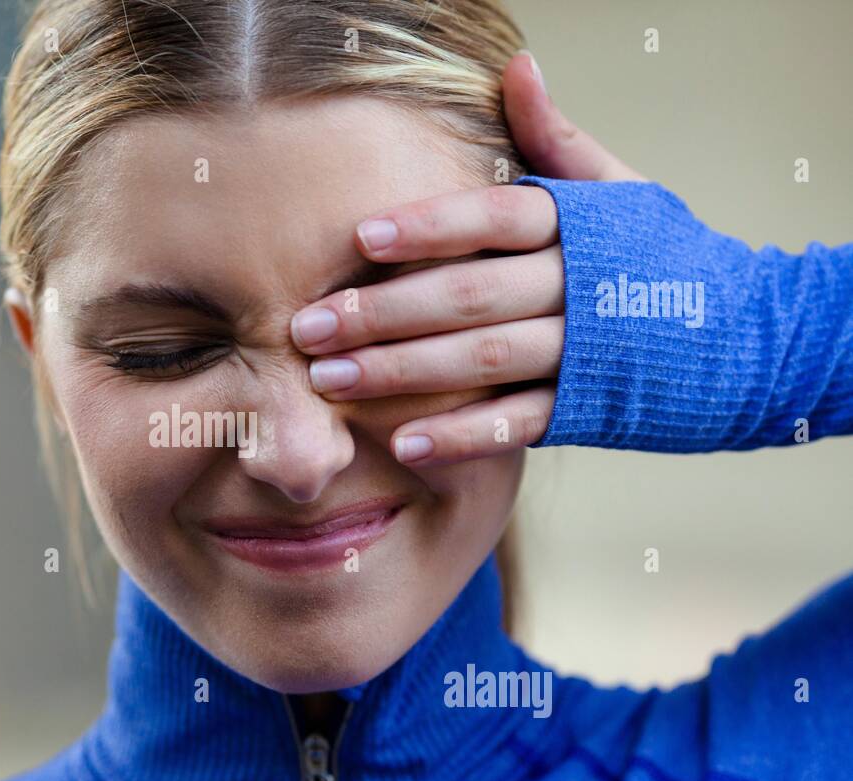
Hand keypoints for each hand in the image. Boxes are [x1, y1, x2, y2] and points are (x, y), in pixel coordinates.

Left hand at [290, 51, 644, 465]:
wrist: (742, 337)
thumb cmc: (658, 255)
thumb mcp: (619, 190)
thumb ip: (556, 139)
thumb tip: (517, 67)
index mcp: (578, 226)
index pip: (494, 218)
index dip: (429, 226)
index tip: (360, 238)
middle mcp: (577, 287)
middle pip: (469, 294)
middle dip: (382, 311)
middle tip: (307, 326)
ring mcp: (582, 352)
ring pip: (482, 360)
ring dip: (402, 372)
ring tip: (331, 379)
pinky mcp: (585, 409)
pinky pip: (517, 425)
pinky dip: (461, 437)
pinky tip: (402, 443)